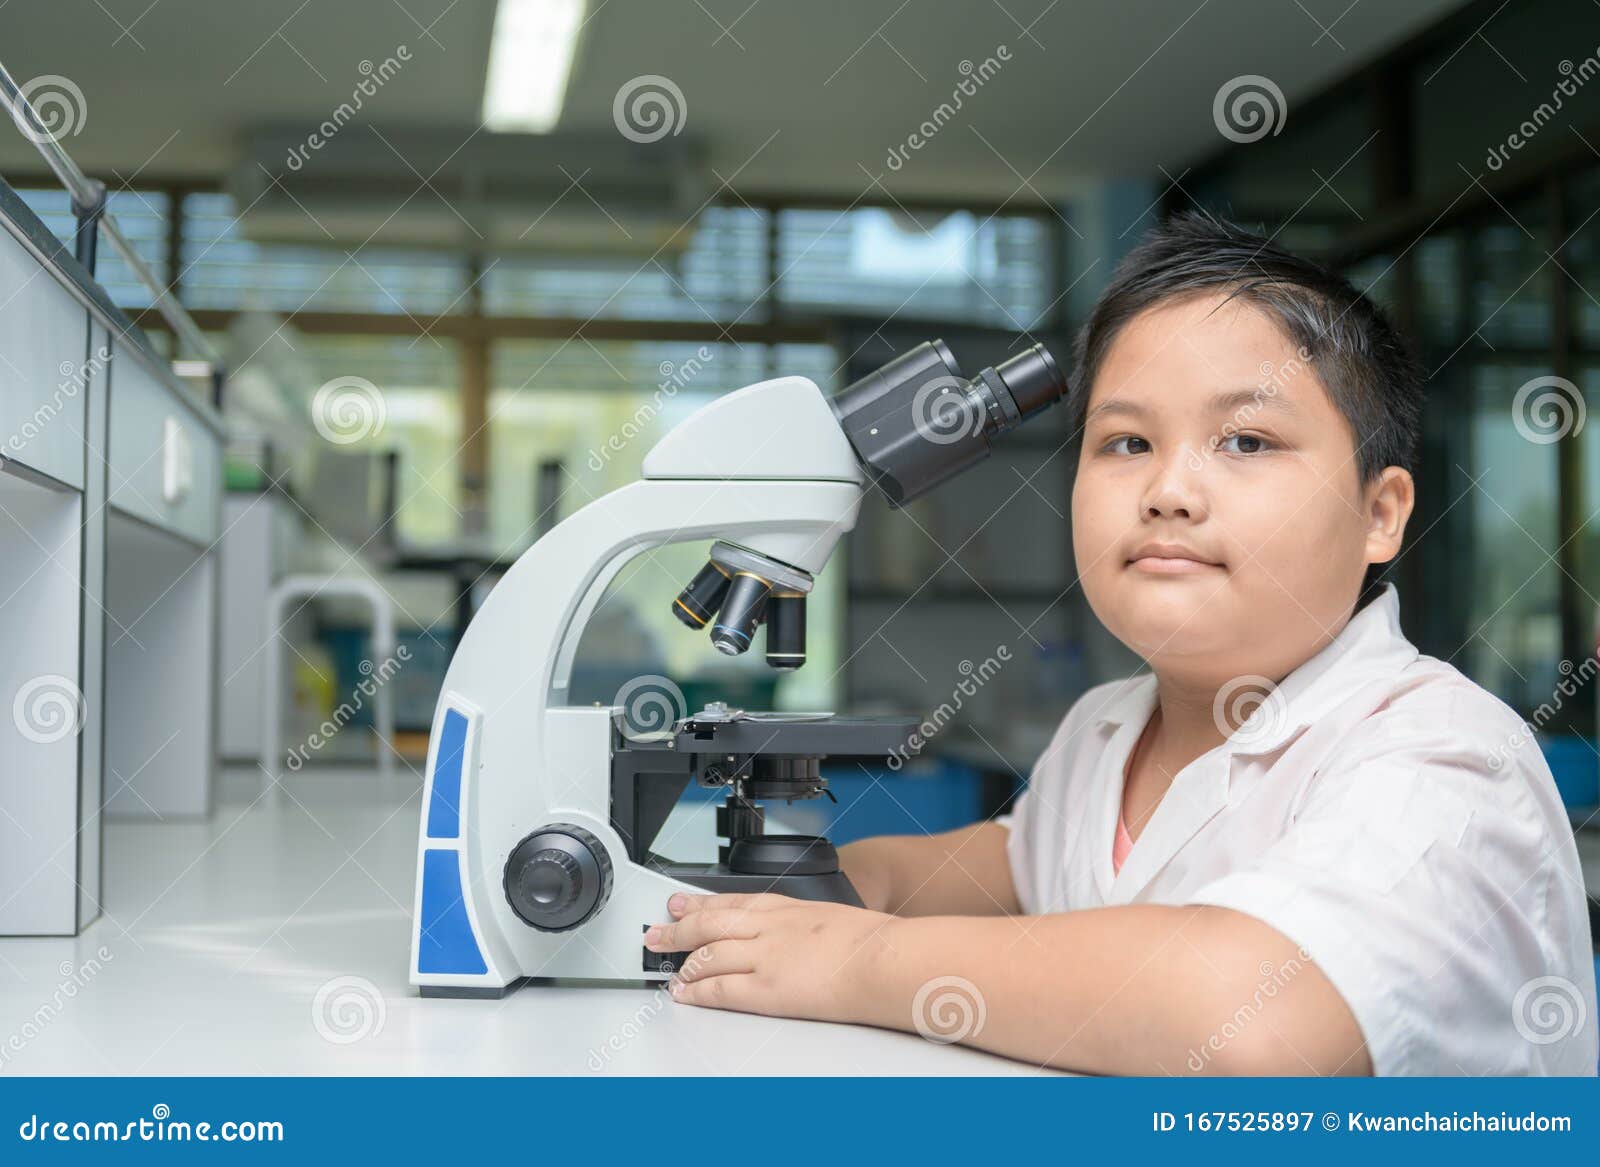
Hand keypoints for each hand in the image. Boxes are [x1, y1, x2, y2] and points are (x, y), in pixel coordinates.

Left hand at [643, 891, 896, 1023]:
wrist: (884, 959)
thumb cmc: (874, 942)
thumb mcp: (836, 916)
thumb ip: (811, 926)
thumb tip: (810, 939)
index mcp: (787, 908)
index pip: (732, 902)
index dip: (701, 904)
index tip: (682, 903)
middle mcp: (769, 928)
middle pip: (711, 923)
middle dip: (679, 927)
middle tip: (657, 930)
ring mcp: (764, 957)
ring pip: (708, 954)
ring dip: (682, 962)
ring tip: (666, 968)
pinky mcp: (765, 989)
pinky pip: (719, 989)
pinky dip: (697, 990)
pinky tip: (684, 992)